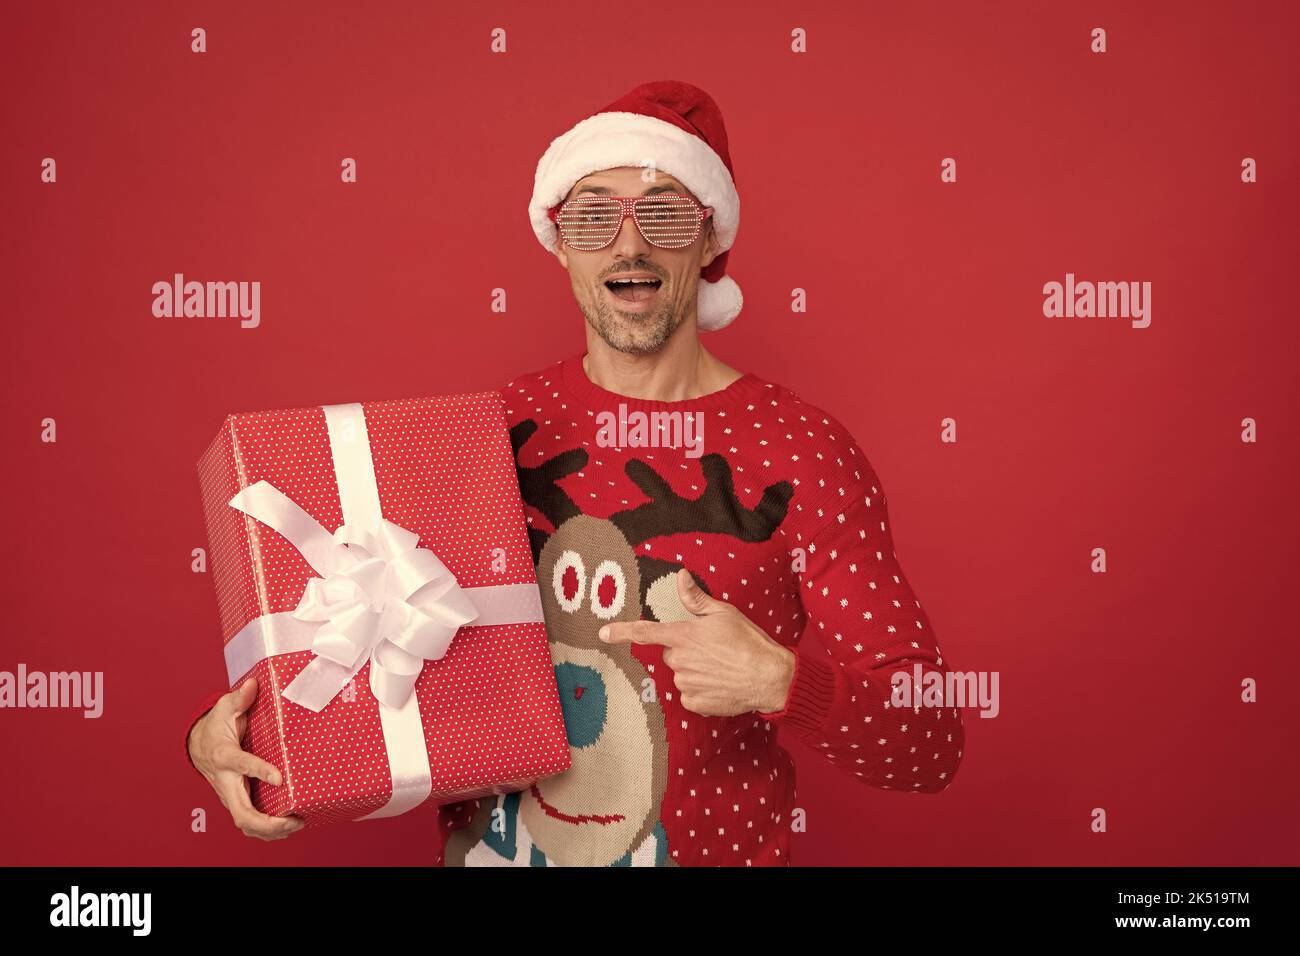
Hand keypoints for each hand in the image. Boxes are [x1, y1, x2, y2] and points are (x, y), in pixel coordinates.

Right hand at [187, 677, 304, 840]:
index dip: (259, 771)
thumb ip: (240, 699)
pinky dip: (267, 830)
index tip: (279, 777)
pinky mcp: (236, 800)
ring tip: (296, 825)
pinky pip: (249, 821)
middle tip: (293, 820)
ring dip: (269, 831)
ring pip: (245, 822)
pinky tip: (288, 827)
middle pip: (241, 811)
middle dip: (266, 822)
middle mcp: (226, 780)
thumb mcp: (225, 708)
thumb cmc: (216, 725)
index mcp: (224, 755)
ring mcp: (230, 794)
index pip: (240, 765)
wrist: (198, 744)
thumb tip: (253, 685)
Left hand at [599, 568, 795, 716]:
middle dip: (685, 651)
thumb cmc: (748, 641)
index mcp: (683, 635)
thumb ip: (695, 598)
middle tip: (712, 650)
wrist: (769, 677)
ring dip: (695, 671)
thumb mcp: (724, 612)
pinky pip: (689, 694)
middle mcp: (680, 660)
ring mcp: (686, 684)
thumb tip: (680, 577)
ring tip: (721, 667)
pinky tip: (720, 683)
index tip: (603, 633)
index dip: (621, 631)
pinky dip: (702, 689)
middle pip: (670, 654)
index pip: (645, 632)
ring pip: (681, 674)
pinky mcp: (695, 703)